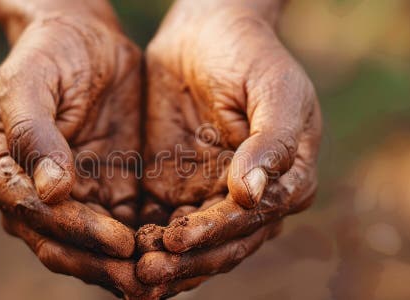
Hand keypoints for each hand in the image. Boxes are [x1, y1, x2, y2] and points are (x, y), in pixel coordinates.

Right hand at [0, 0, 145, 295]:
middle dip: (103, 267)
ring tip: (164, 279)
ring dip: (125, 268)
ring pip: (95, 249)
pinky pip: (127, 229)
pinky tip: (175, 255)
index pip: (38, 216)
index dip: (78, 232)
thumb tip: (51, 190)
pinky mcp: (111, 195)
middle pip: (64, 246)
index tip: (120, 241)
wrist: (83, 38)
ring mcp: (75, 201)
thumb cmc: (47, 55)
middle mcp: (36, 199)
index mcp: (5, 175)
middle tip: (144, 280)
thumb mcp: (30, 83)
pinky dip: (147, 247)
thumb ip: (34, 133)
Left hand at [137, 0, 321, 287]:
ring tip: (132, 275)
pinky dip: (147, 243)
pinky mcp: (179, 190)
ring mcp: (214, 197)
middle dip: (187, 262)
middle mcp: (253, 198)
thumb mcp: (275, 89)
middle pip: (224, 244)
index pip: (252, 219)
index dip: (216, 233)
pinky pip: (164, 225)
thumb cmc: (251, 53)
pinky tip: (121, 253)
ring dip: (168, 264)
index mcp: (287, 178)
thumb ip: (272, 140)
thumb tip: (253, 194)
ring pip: (195, 245)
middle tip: (147, 273)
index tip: (178, 238)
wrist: (207, 29)